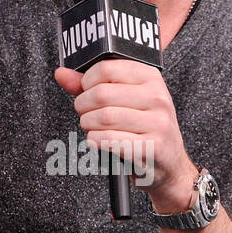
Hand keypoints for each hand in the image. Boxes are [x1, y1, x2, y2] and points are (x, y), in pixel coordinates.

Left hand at [54, 60, 196, 209]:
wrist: (169, 164)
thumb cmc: (144, 128)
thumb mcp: (124, 99)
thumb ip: (91, 85)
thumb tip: (62, 74)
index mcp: (151, 77)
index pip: (106, 68)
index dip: (86, 81)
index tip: (87, 91)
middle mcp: (157, 97)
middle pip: (101, 94)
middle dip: (84, 106)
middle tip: (86, 114)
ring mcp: (157, 122)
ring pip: (103, 117)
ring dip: (88, 125)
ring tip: (92, 128)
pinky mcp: (152, 146)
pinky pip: (110, 140)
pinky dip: (97, 141)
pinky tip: (100, 141)